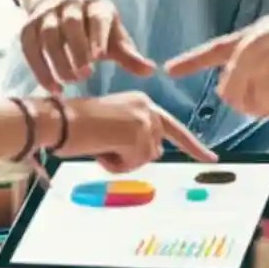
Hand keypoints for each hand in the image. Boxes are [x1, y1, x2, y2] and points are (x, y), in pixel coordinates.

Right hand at [20, 0, 154, 92]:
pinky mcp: (29, 27)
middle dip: (77, 48)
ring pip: (48, 35)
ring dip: (57, 60)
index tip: (100, 57)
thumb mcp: (114, 36)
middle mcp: (70, 5)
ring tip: (69, 83)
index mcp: (96, 5)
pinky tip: (52, 88)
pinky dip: (40, 69)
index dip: (98, 35)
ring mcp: (47, 14)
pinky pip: (30, 48)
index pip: (98, 17)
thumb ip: (129, 55)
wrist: (59, 1)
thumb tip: (151, 71)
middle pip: (71, 24)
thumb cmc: (94, 27)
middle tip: (85, 75)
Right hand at [59, 91, 216, 171]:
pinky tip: (99, 148)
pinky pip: (131, 165)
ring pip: (143, 159)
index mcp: (141, 102)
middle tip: (104, 148)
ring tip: (98, 144)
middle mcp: (148, 107)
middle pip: (153, 150)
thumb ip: (137, 138)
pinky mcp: (137, 133)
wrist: (57, 119)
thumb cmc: (75, 125)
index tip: (211, 158)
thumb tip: (157, 153)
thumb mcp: (113, 128)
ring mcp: (145, 120)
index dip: (193, 146)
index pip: (173, 128)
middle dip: (131, 158)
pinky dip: (114, 164)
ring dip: (120, 161)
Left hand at [165, 9, 268, 116]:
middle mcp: (253, 43)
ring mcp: (260, 58)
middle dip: (245, 101)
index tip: (170, 69)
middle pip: (227, 87)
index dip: (192, 61)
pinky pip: (258, 105)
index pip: (217, 48)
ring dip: (261, 107)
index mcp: (259, 32)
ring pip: (240, 100)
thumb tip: (253, 91)